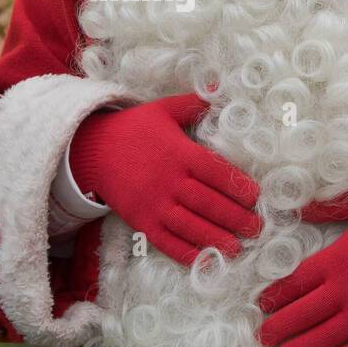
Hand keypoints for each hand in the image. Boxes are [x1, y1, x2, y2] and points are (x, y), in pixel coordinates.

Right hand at [69, 93, 261, 264]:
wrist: (91, 150)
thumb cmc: (132, 128)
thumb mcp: (162, 109)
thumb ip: (193, 102)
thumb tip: (219, 87)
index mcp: (179, 152)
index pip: (216, 172)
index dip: (238, 186)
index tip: (256, 197)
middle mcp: (169, 180)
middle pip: (208, 203)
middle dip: (236, 218)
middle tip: (256, 228)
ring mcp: (153, 203)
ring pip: (191, 226)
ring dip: (216, 239)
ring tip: (237, 248)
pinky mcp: (140, 220)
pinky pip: (166, 241)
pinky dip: (186, 252)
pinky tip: (204, 259)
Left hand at [258, 192, 347, 346]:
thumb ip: (328, 207)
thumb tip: (298, 208)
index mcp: (335, 259)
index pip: (295, 281)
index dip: (276, 295)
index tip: (263, 305)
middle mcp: (344, 289)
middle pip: (303, 312)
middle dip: (280, 325)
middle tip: (263, 336)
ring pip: (325, 335)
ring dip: (302, 346)